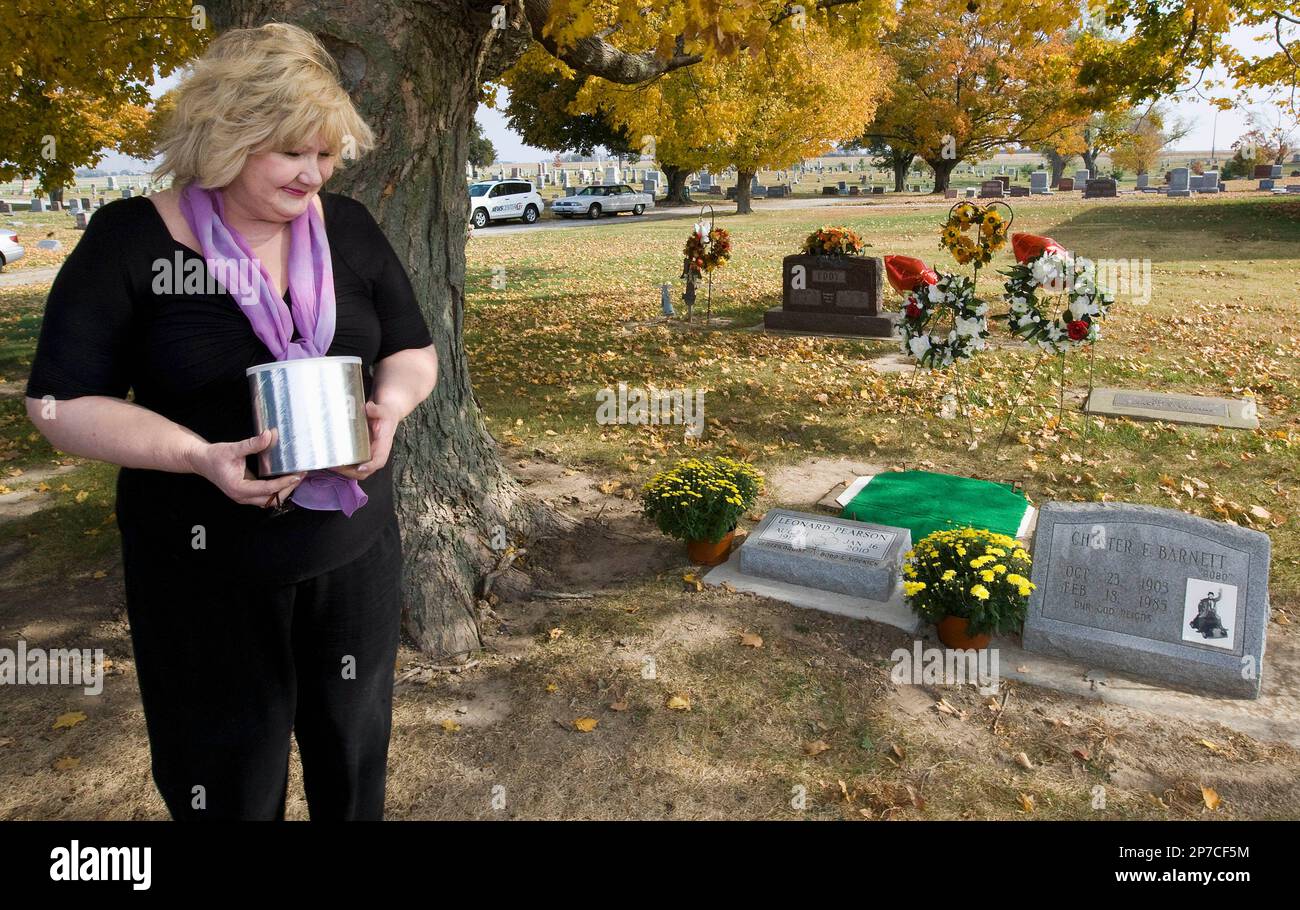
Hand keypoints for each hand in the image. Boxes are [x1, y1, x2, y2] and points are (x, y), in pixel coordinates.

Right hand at [187, 428, 305, 506]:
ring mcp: (244, 497)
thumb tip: (269, 435)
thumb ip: (252, 444)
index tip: (297, 475)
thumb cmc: (215, 456)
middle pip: (270, 500)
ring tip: (297, 478)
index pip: (266, 490)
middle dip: (288, 489)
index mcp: (238, 488)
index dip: (283, 483)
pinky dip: (277, 491)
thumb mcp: (233, 448)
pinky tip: (286, 480)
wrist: (201, 460)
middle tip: (301, 475)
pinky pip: (265, 497)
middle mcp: (242, 497)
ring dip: (284, 491)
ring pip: (269, 501)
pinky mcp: (247, 494)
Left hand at [333, 400, 397, 480]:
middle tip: (337, 466)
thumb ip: (377, 410)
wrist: (385, 416)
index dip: (371, 466)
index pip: (379, 460)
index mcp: (383, 445)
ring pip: (357, 470)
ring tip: (331, 464)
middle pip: (366, 471)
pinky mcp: (360, 453)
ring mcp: (367, 455)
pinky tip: (331, 460)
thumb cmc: (385, 415)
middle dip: (351, 472)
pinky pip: (352, 464)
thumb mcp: (383, 411)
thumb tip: (368, 408)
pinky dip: (342, 466)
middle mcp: (375, 453)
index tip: (361, 467)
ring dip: (344, 471)